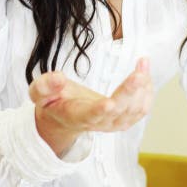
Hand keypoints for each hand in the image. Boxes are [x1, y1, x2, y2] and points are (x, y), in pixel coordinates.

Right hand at [29, 58, 153, 155]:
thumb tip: (57, 78)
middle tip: (139, 71)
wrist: (65, 117)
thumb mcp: (39, 93)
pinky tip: (145, 74)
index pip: (90, 115)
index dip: (100, 111)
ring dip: (142, 87)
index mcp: (77, 116)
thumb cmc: (55, 102)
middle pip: (119, 111)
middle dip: (130, 91)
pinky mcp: (125, 119)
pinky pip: (142, 108)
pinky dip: (147, 91)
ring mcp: (114, 123)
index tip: (108, 103)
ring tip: (143, 63)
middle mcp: (99, 123)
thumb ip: (44, 86)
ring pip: (134, 109)